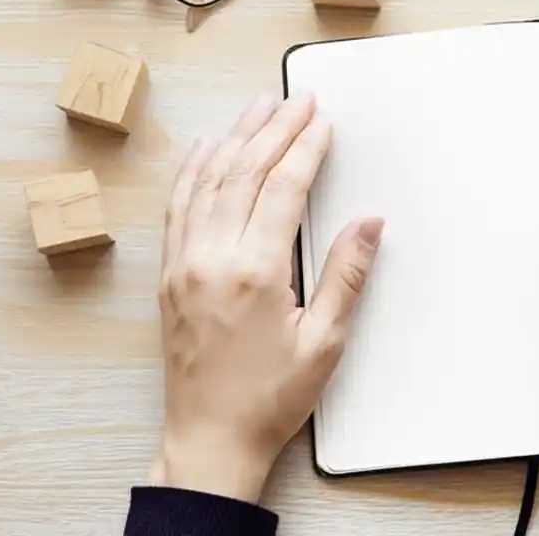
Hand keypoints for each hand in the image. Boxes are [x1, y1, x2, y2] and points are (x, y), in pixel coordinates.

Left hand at [151, 93, 382, 502]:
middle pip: (245, 173)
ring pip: (209, 182)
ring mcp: (185, 264)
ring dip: (236, 138)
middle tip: (298, 101)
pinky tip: (206, 150)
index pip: (284, 188)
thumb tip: (368, 222)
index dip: (305, 148)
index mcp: (256, 272)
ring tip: (258, 108)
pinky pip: (179, 207)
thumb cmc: (269, 398)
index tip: (321, 121)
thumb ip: (346, 275)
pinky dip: (194, 171)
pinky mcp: (170, 276)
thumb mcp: (324, 342)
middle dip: (275, 129)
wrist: (211, 438)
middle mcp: (213, 258)